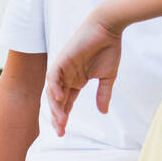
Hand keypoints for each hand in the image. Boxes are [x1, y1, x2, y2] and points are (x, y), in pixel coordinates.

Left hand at [44, 11, 123, 136]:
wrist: (108, 28)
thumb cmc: (109, 49)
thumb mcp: (107, 77)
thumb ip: (103, 94)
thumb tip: (103, 112)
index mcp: (76, 81)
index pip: (66, 103)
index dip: (64, 117)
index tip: (63, 133)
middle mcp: (66, 77)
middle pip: (57, 101)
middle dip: (57, 117)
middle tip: (60, 131)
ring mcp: (62, 69)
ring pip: (52, 91)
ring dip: (55, 106)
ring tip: (60, 120)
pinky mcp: (62, 59)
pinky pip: (53, 76)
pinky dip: (54, 87)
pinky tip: (58, 98)